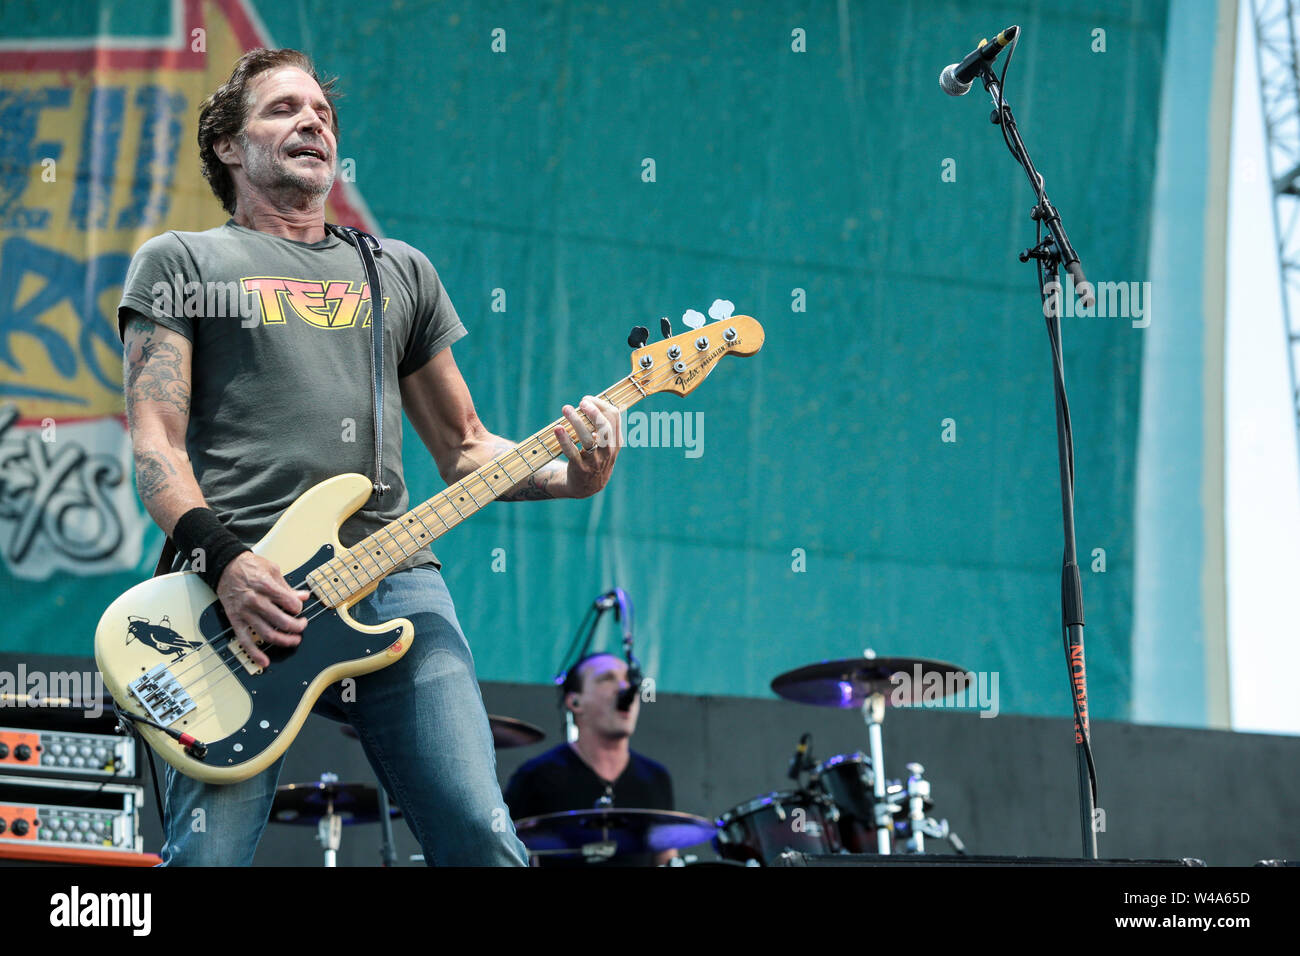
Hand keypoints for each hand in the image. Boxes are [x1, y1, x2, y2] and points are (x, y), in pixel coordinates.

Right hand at [216, 551, 310, 668]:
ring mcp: (244, 613)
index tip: (299, 608)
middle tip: (302, 625)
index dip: (298, 608)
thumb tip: (303, 596)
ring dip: (284, 641)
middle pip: (281, 621)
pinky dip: (255, 654)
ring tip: (294, 640)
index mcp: (265, 586)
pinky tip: (264, 661)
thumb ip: (288, 587)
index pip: (290, 603)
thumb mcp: (272, 569)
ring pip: (267, 634)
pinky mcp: (235, 621)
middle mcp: (255, 601)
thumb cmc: (248, 566)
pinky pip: (245, 641)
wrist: (225, 567)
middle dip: (297, 627)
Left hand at [554, 396, 621, 498]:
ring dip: (576, 421)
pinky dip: (564, 440)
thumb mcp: (607, 445)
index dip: (600, 404)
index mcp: (616, 441)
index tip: (585, 400)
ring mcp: (595, 460)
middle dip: (593, 411)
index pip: (614, 416)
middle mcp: (608, 451)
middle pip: (604, 426)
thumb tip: (595, 402)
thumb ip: (604, 426)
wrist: (587, 487)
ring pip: (588, 438)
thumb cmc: (595, 459)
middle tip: (581, 402)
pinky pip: (572, 452)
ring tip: (566, 408)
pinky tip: (558, 429)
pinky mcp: (580, 468)